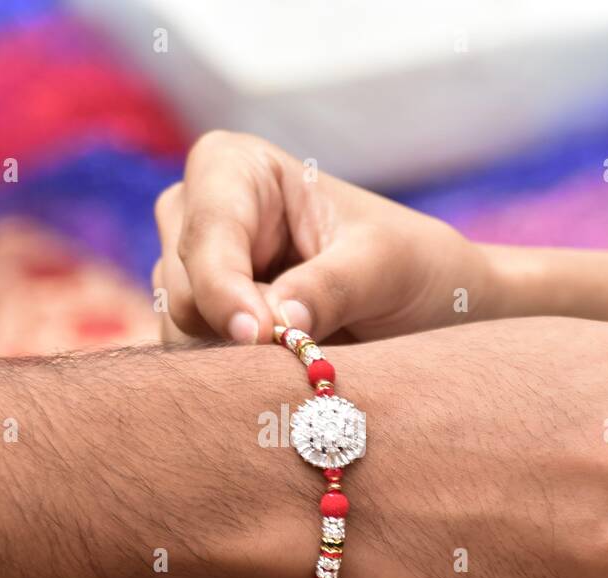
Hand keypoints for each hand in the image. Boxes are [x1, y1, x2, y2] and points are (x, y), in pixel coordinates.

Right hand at [153, 130, 489, 343]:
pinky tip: (284, 374)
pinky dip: (233, 379)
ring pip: (181, 333)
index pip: (207, 229)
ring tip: (308, 356)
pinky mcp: (202, 328)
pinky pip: (192, 364)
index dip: (222, 286)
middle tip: (299, 353)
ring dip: (236, 361)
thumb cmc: (411, 266)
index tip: (259, 335)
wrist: (426, 310)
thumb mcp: (387, 267)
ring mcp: (193, 275)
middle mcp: (199, 216)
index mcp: (237, 169)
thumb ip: (332, 287)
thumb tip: (275, 320)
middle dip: (234, 330)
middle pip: (183, 287)